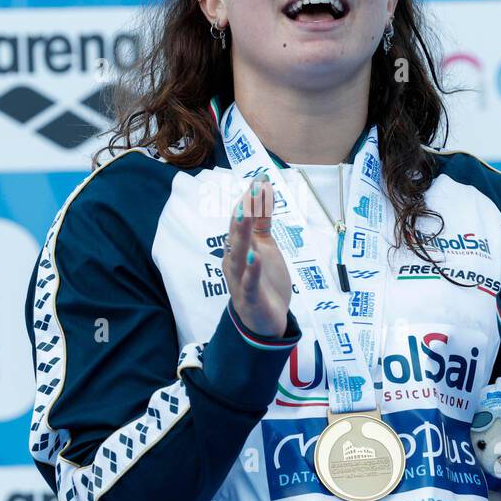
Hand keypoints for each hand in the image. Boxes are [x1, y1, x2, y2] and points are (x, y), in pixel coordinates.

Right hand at [224, 171, 292, 336]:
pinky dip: (252, 269)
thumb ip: (262, 221)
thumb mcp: (264, 246)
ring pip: (239, 256)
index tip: (260, 179)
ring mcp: (240, 280)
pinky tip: (256, 256)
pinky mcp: (250, 298)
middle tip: (252, 192)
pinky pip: (250, 282)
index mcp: (237, 249)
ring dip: (241, 236)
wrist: (266, 320)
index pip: (240, 221)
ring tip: (247, 216)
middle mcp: (234, 262)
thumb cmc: (263, 280)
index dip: (249, 201)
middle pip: (236, 235)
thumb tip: (263, 189)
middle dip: (243, 213)